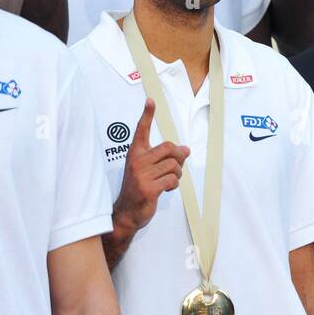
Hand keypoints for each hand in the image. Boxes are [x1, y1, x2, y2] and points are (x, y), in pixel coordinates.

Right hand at [113, 98, 189, 234]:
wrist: (127, 213)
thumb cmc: (139, 189)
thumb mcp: (148, 170)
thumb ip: (164, 158)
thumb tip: (186, 150)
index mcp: (135, 153)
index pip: (141, 130)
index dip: (147, 115)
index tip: (150, 101)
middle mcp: (137, 161)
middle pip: (169, 148)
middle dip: (179, 158)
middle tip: (176, 168)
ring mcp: (142, 175)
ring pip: (174, 165)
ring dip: (177, 174)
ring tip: (169, 180)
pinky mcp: (149, 188)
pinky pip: (172, 180)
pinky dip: (174, 185)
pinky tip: (167, 189)